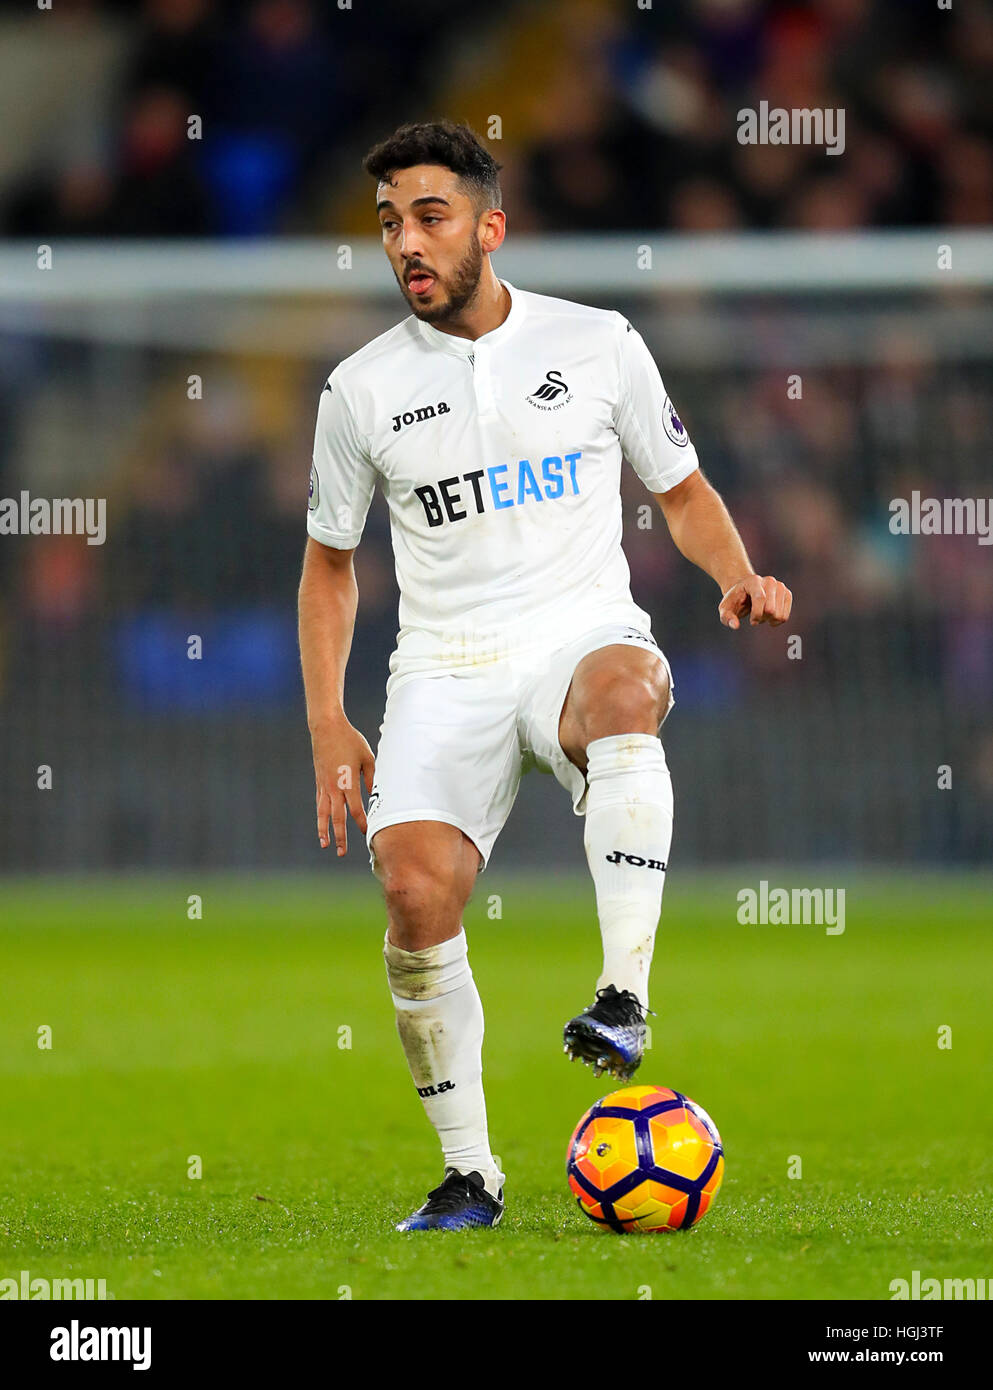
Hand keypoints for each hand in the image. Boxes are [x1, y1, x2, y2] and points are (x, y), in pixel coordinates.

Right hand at [310, 715, 375, 855]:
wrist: (326, 728)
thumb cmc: (350, 740)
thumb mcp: (367, 757)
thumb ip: (372, 777)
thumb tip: (376, 793)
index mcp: (348, 782)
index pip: (355, 809)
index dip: (362, 823)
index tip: (368, 833)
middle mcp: (334, 787)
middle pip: (337, 817)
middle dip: (340, 836)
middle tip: (342, 853)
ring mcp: (324, 786)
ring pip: (323, 813)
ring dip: (324, 830)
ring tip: (325, 845)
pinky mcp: (319, 782)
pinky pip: (319, 804)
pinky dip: (320, 816)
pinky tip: (321, 826)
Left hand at [719, 574, 792, 628]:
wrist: (745, 591)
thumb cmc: (734, 600)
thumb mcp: (725, 608)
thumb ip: (727, 617)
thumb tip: (735, 626)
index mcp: (754, 581)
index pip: (760, 598)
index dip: (756, 614)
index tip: (751, 621)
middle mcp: (769, 581)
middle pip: (770, 609)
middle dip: (761, 618)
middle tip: (754, 617)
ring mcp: (780, 586)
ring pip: (778, 614)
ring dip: (769, 620)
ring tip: (761, 615)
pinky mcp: (787, 594)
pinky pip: (784, 616)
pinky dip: (776, 621)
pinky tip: (769, 617)